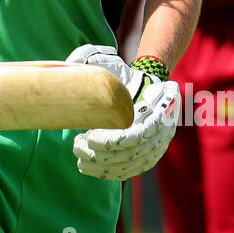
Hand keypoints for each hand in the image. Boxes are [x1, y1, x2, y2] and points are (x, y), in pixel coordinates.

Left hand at [67, 44, 180, 179]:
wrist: (145, 86)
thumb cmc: (125, 76)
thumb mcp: (111, 63)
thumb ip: (92, 59)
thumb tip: (70, 63)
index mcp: (157, 108)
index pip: (136, 135)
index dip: (112, 141)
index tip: (88, 137)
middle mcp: (162, 131)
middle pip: (131, 154)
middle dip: (101, 155)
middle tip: (77, 146)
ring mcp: (158, 146)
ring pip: (130, 165)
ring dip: (102, 167)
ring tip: (79, 159)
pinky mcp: (149, 156)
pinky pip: (131, 170)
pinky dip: (110, 173)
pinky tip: (89, 169)